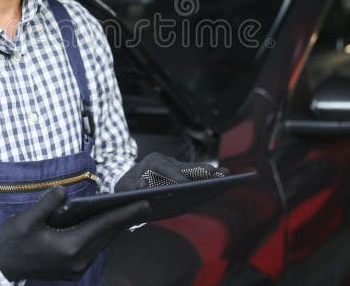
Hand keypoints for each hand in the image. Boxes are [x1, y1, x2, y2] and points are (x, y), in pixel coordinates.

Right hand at [0, 186, 151, 280]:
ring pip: (103, 243)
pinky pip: (94, 250)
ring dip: (114, 228)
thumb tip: (64, 191)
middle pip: (108, 235)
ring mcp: (77, 268)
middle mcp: (78, 260)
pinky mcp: (73, 271)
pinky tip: (106, 225)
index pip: (105, 225)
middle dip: (125, 218)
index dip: (125, 212)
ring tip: (128, 212)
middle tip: (143, 202)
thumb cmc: (13, 240)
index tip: (144, 203)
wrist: (1, 265)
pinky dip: (102, 236)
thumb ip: (48, 203)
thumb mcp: (28, 219)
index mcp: (70, 246)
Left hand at [115, 152, 230, 191]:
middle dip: (200, 171)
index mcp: (152, 161)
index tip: (183, 185)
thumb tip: (144, 184)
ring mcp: (176, 166)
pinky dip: (207, 179)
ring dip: (209, 173)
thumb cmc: (126, 189)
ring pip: (194, 169)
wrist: (129, 185)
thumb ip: (131, 188)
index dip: (175, 177)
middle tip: (217, 173)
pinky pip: (195, 176)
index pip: (166, 168)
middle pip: (186, 166)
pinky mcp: (182, 173)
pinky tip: (221, 184)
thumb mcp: (123, 189)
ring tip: (226, 176)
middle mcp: (166, 160)